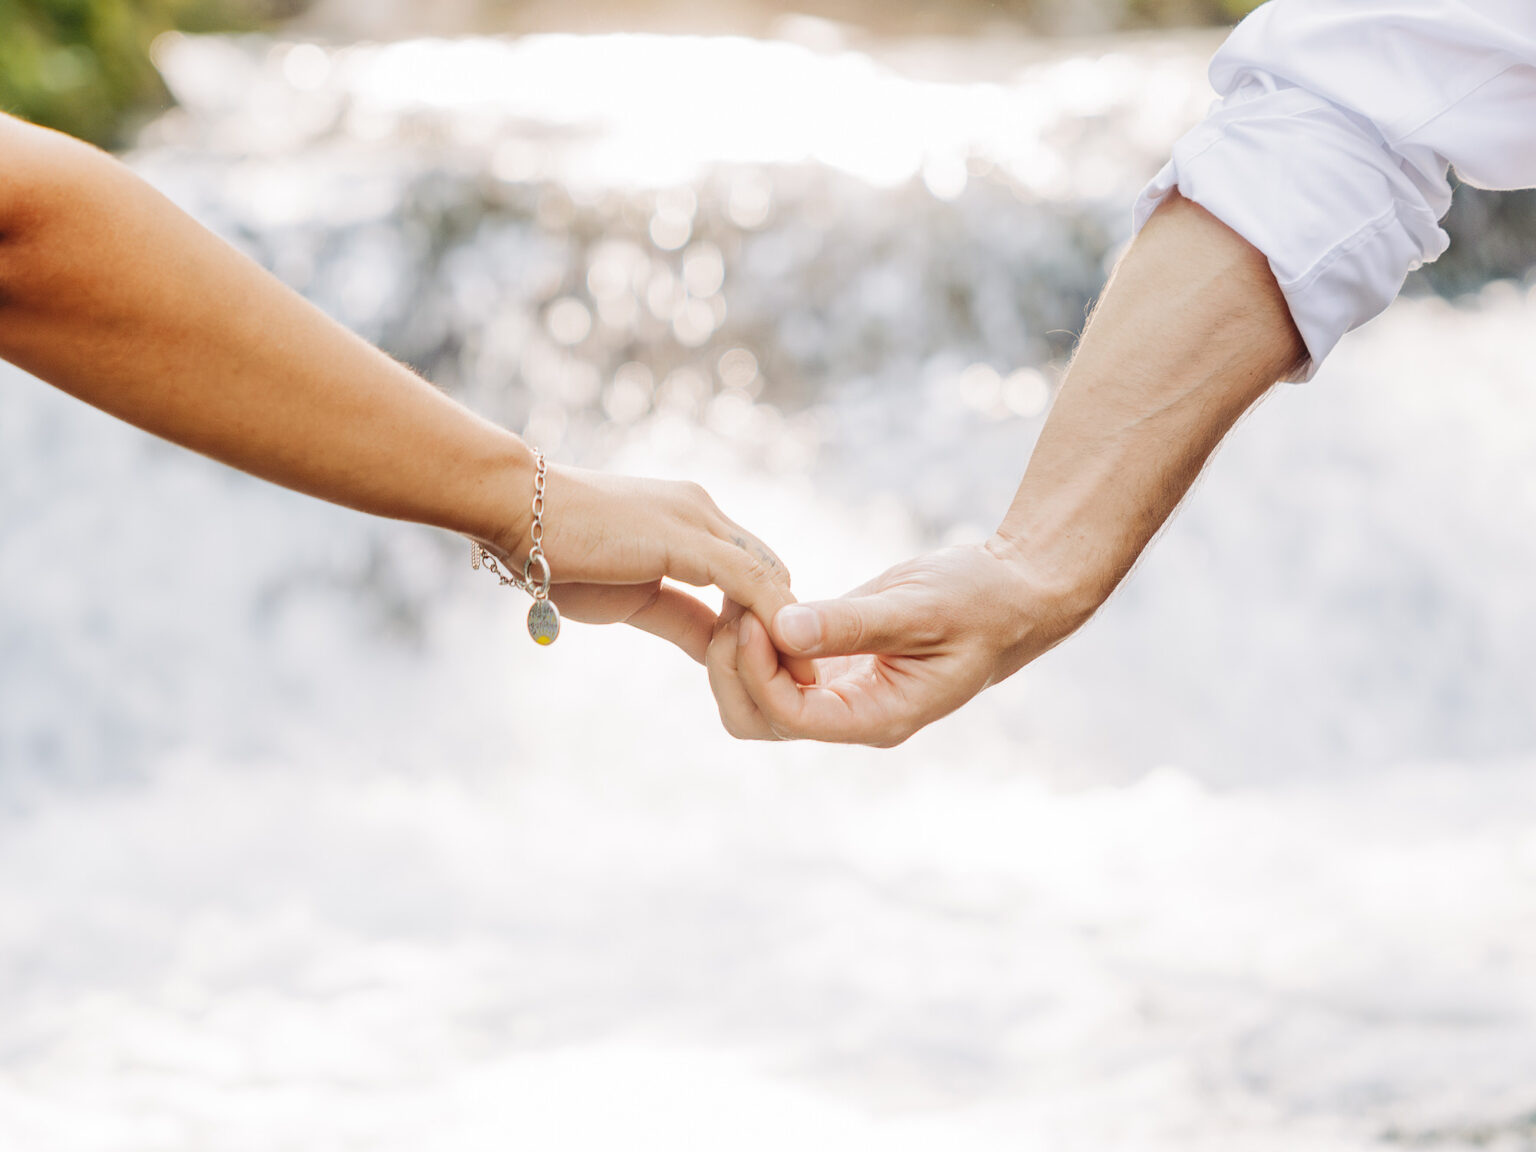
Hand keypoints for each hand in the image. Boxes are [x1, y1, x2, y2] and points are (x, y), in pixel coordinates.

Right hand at [481, 464, 801, 665]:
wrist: (511, 508)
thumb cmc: (554, 552)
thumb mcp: (631, 595)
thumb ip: (678, 615)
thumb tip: (712, 647)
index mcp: (688, 519)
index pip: (750, 570)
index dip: (766, 617)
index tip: (776, 664)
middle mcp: (702, 511)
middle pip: (771, 569)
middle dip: (785, 625)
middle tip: (795, 678)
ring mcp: (697, 520)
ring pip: (768, 575)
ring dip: (785, 629)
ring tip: (796, 678)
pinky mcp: (686, 538)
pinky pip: (746, 580)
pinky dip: (768, 618)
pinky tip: (778, 654)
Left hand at [706, 539, 1088, 745]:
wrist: (1010, 592)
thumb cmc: (979, 602)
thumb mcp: (918, 608)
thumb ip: (851, 623)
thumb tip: (783, 627)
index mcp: (878, 717)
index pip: (791, 717)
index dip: (759, 671)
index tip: (754, 615)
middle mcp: (852, 715)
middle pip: (758, 720)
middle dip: (733, 668)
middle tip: (738, 604)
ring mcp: (839, 693)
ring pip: (756, 697)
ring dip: (736, 651)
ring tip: (744, 593)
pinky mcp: (832, 663)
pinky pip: (774, 665)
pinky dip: (754, 634)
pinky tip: (757, 593)